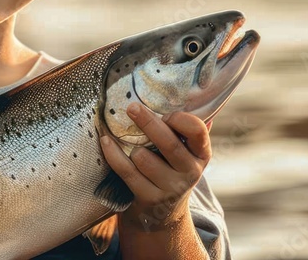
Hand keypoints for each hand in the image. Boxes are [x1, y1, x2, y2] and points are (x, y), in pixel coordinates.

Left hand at [100, 103, 211, 231]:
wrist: (163, 212)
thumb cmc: (171, 168)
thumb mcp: (185, 151)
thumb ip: (186, 128)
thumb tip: (188, 95)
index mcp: (202, 154)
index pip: (197, 131)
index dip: (180, 119)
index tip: (165, 114)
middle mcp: (190, 172)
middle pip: (168, 143)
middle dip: (148, 123)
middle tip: (131, 107)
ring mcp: (170, 188)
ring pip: (143, 158)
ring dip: (131, 146)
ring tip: (128, 142)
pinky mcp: (148, 197)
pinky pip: (125, 170)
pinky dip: (112, 153)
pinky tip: (105, 140)